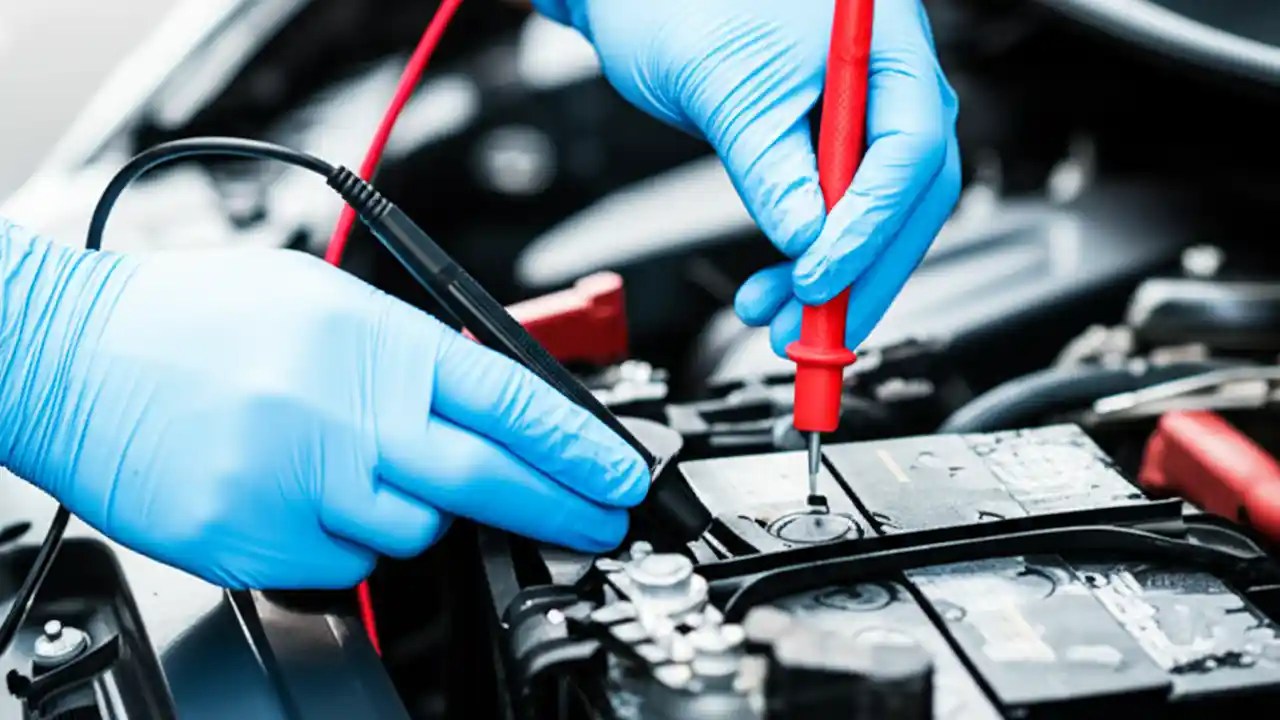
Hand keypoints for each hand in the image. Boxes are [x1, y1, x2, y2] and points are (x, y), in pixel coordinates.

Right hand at [0, 223, 648, 588]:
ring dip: (410, 509)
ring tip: (348, 463)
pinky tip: (299, 491)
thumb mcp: (319, 300)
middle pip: (487, 482)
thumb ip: (407, 350)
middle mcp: (347, 415)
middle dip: (559, 509)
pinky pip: (345, 565)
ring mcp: (303, 485)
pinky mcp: (260, 543)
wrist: (72, 359)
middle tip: (596, 524)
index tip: (622, 475)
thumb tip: (485, 393)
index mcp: (374, 343)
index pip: (512, 399)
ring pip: (413, 531)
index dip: (580, 445)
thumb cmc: (190, 319)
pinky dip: (342, 538)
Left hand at [534, 0, 959, 354]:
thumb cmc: (677, 1)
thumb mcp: (726, 88)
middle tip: (819, 330)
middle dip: (864, 270)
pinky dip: (812, 253)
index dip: (870, 227)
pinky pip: (838, 206)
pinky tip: (780, 289)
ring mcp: (859, 108)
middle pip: (910, 192)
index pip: (909, 150)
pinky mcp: (823, 137)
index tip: (820, 278)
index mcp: (884, 40)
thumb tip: (807, 243)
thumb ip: (771, 168)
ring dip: (835, 277)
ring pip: (876, 211)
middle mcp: (886, 74)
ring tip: (783, 322)